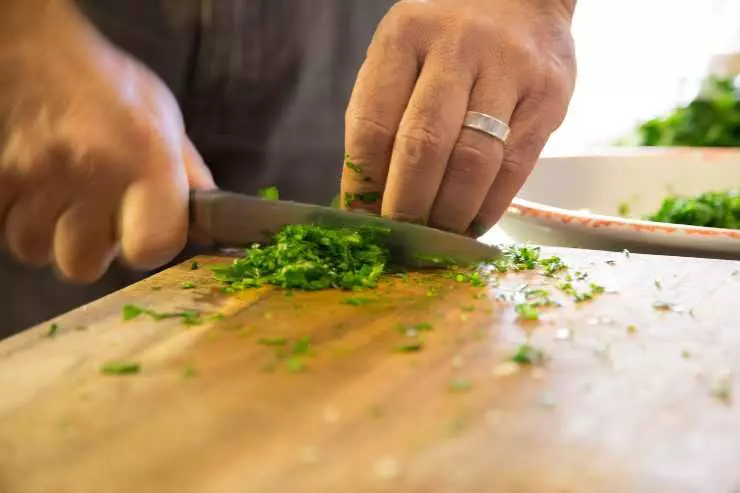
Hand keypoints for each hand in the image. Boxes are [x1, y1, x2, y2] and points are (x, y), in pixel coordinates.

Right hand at [0, 4, 213, 281]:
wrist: (42, 50)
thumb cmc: (113, 88)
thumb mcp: (166, 123)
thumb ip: (189, 177)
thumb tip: (208, 226)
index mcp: (148, 161)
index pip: (152, 248)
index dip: (151, 246)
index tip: (147, 229)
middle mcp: (94, 172)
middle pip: (84, 264)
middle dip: (93, 247)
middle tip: (99, 214)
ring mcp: (38, 175)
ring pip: (36, 249)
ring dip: (49, 233)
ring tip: (65, 197)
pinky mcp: (0, 174)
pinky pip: (3, 227)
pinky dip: (17, 216)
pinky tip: (39, 190)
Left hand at [342, 0, 575, 234]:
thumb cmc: (446, 41)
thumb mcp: (402, 58)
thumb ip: (384, 118)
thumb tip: (369, 200)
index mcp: (404, 36)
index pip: (373, 125)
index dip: (365, 184)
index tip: (362, 220)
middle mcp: (457, 47)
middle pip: (424, 146)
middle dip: (407, 207)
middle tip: (401, 239)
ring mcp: (508, 68)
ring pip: (473, 161)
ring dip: (450, 213)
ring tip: (437, 239)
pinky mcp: (549, 94)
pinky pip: (516, 166)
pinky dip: (490, 205)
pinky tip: (473, 224)